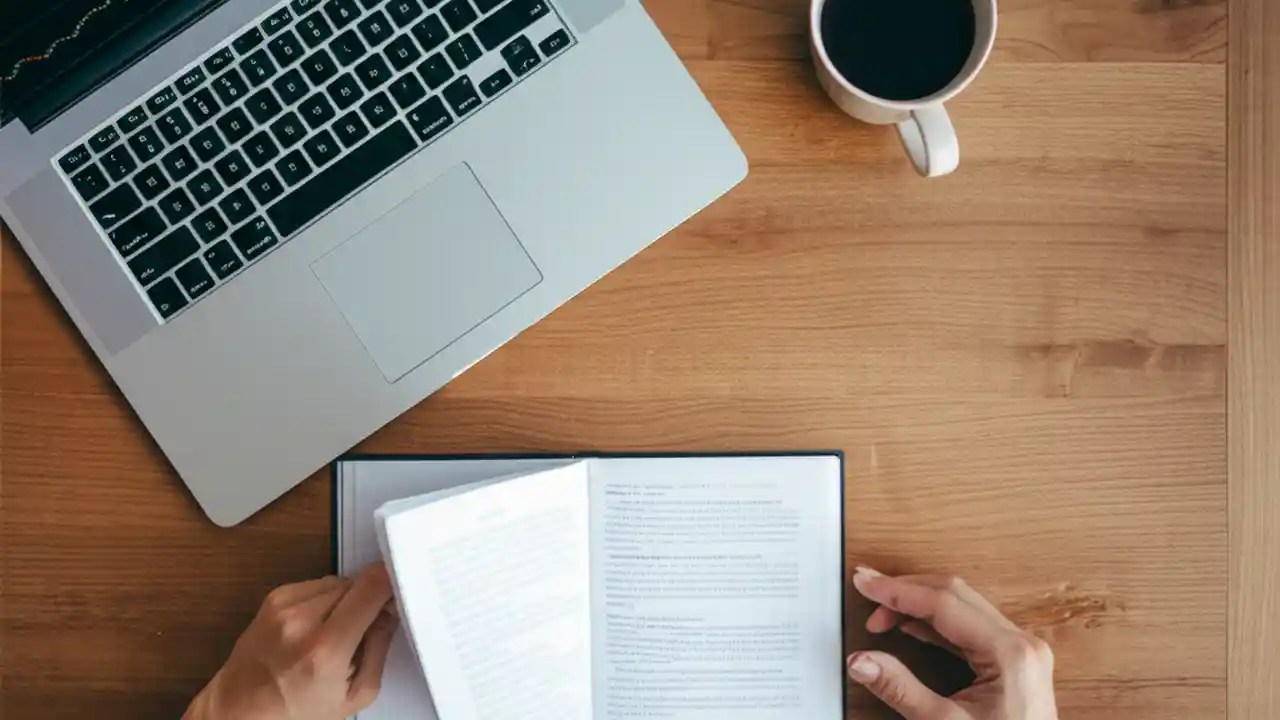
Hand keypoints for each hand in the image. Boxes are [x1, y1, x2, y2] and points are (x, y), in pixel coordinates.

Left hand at [183, 563, 399, 719]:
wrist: (239, 710)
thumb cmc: (299, 712)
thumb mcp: (355, 695)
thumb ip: (380, 648)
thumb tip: (393, 609)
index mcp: (326, 649)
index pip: (372, 587)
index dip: (393, 583)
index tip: (399, 595)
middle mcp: (302, 619)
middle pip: (357, 583)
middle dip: (369, 600)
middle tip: (366, 627)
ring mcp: (284, 605)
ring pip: (338, 581)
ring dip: (347, 600)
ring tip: (336, 631)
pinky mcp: (274, 597)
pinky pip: (317, 584)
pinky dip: (325, 599)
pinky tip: (316, 625)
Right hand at [847, 566, 1057, 719]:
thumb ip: (900, 689)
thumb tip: (860, 661)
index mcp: (1010, 652)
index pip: (943, 603)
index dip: (897, 591)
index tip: (865, 583)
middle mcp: (1021, 643)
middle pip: (954, 594)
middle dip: (906, 592)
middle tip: (868, 593)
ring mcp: (1021, 650)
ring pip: (963, 606)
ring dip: (920, 605)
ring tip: (882, 614)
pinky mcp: (1016, 661)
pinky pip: (972, 627)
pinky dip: (938, 623)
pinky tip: (911, 626)